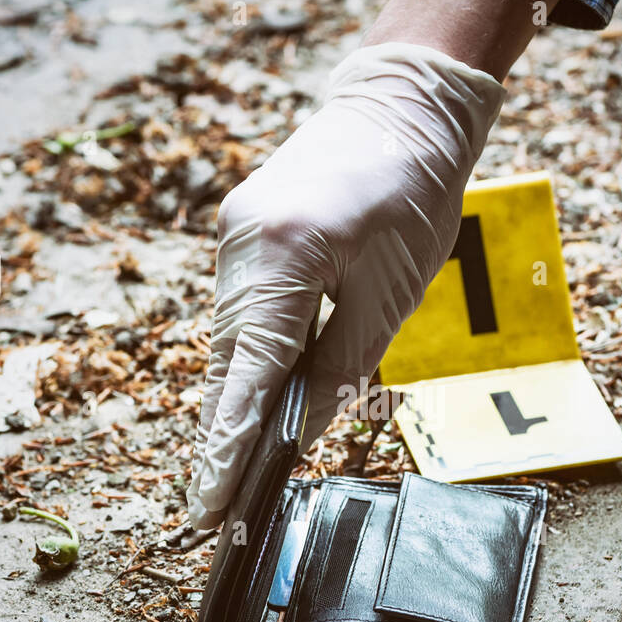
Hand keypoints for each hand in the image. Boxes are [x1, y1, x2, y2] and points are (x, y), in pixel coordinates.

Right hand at [185, 41, 504, 528]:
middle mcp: (240, 247)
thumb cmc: (412, 194)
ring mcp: (234, 238)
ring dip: (233, 406)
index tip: (209, 508)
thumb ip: (342, 366)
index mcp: (282, 256)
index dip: (228, 451)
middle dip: (221, 443)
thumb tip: (301, 433)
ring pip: (227, 343)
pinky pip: (237, 315)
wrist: (402, 107)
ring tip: (232, 475)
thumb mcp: (391, 293)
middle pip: (224, 367)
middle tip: (213, 513)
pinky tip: (252, 405)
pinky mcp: (243, 236)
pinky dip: (246, 363)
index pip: (247, 377)